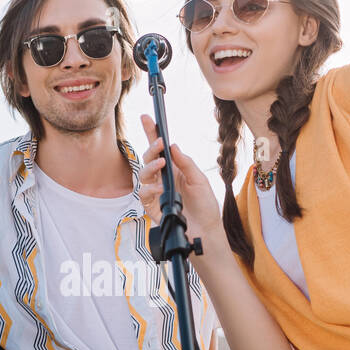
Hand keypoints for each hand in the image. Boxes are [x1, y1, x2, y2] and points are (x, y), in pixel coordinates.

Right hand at [138, 114, 225, 252]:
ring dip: (150, 166)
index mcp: (174, 170)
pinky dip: (150, 189)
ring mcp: (156, 193)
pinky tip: (161, 188)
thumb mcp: (199, 179)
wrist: (206, 231)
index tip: (147, 118)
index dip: (151, 133)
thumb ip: (186, 163)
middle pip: (148, 159)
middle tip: (159, 143)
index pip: (160, 149)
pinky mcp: (152, 208)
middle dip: (151, 148)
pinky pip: (143, 195)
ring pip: (143, 175)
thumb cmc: (205, 206)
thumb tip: (173, 146)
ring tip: (161, 163)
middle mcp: (163, 179)